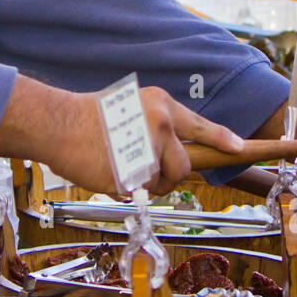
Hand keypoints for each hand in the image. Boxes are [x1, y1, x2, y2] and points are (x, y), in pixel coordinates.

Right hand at [57, 86, 244, 195]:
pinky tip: (107, 170)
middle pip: (183, 166)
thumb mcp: (130, 108)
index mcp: (161, 106)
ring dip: (145, 182)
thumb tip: (172, 152)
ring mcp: (148, 150)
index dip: (221, 138)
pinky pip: (139, 191)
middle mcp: (160, 125)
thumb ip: (155, 126)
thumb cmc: (87, 118)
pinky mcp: (133, 173)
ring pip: (161, 182)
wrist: (56, 123)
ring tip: (118, 164)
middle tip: (146, 173)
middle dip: (169, 176)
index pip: (200, 126)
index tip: (239, 147)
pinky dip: (126, 188)